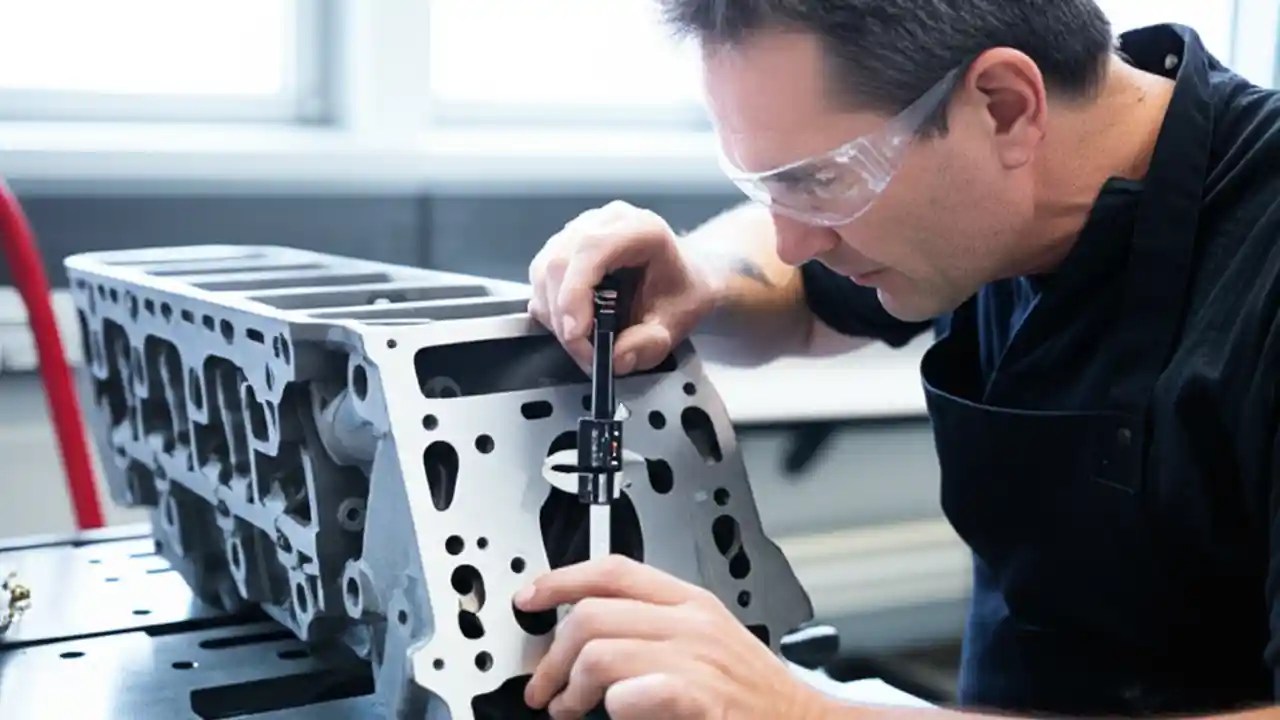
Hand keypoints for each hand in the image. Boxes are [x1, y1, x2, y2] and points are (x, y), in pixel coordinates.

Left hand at [513, 555, 831, 719]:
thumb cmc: (753, 693)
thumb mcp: (709, 640)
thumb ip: (655, 626)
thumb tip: (587, 631)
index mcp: (691, 601)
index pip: (613, 570)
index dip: (561, 579)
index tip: (530, 597)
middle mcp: (691, 623)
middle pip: (592, 613)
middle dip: (553, 655)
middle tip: (546, 687)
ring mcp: (696, 660)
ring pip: (599, 653)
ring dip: (571, 688)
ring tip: (571, 708)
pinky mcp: (700, 699)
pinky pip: (631, 694)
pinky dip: (612, 708)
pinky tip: (616, 715)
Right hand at [528, 200, 716, 373]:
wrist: (684, 274)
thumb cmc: (681, 289)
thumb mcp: (678, 322)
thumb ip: (650, 343)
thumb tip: (615, 357)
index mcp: (640, 229)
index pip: (591, 251)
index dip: (575, 294)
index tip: (577, 334)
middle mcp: (605, 221)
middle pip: (560, 263)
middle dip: (563, 317)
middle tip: (584, 352)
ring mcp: (581, 229)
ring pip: (544, 271)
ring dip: (554, 315)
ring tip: (582, 342)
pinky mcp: (564, 245)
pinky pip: (541, 276)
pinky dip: (550, 308)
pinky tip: (574, 323)